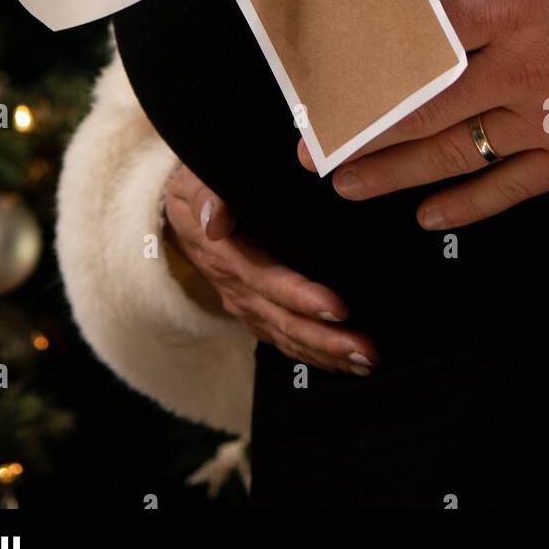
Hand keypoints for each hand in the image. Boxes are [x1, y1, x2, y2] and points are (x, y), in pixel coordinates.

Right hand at [164, 164, 377, 374]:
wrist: (180, 219)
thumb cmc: (199, 189)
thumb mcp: (194, 183)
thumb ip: (206, 196)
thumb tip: (215, 220)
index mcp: (229, 256)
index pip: (268, 280)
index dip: (302, 297)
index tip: (338, 308)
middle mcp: (239, 290)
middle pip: (285, 321)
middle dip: (327, 339)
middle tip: (367, 350)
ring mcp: (247, 307)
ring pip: (289, 338)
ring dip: (328, 354)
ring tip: (368, 361)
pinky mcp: (257, 315)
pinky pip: (286, 342)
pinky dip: (317, 357)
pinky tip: (349, 365)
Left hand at [299, 0, 548, 226]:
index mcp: (507, 9)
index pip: (413, 38)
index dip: (360, 57)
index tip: (317, 74)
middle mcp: (516, 72)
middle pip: (421, 107)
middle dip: (360, 131)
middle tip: (312, 152)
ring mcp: (548, 120)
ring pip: (457, 154)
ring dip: (398, 172)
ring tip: (349, 186)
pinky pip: (516, 187)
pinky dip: (473, 203)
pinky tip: (434, 216)